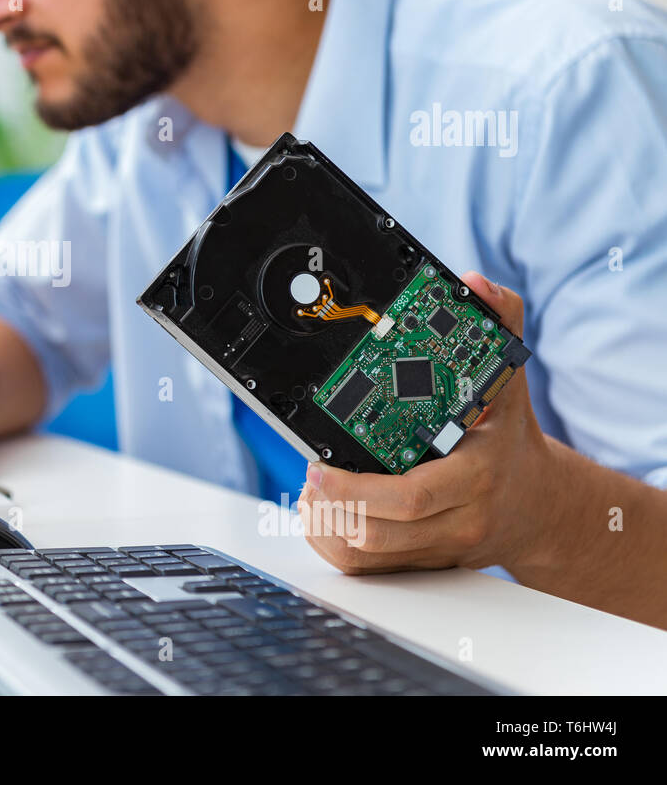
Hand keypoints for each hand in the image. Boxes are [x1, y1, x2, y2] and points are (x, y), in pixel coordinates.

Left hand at [297, 271, 552, 574]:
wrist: (543, 510)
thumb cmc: (512, 443)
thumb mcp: (511, 381)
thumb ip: (500, 324)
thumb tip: (475, 284)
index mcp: (475, 475)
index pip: (413, 494)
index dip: (358, 489)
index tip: (320, 465)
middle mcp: (457, 517)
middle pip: (381, 529)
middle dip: (334, 503)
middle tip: (310, 472)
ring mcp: (437, 545)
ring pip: (367, 556)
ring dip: (327, 525)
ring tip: (313, 492)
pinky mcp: (421, 562)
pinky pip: (368, 570)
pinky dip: (334, 547)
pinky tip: (324, 516)